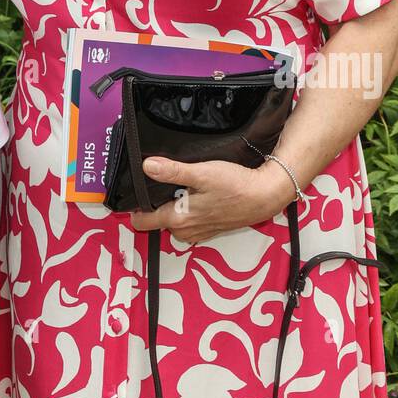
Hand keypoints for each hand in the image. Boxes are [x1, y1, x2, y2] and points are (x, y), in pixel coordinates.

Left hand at [127, 158, 290, 243]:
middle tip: (157, 182)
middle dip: (153, 204)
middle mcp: (185, 231)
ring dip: (171, 207)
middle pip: (156, 220)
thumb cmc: (236, 185)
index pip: (142, 221)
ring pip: (172, 221)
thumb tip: (147, 166)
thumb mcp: (201, 173)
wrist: (265, 196)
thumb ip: (173, 171)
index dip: (133, 207)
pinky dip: (185, 211)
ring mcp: (198, 232)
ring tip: (177, 186)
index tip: (131, 192)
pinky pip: (188, 222)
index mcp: (178, 219)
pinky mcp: (209, 229)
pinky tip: (194, 194)